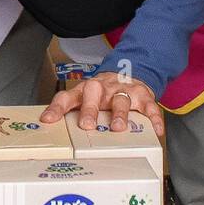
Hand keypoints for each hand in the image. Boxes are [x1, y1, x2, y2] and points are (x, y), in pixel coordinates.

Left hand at [39, 71, 164, 136]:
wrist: (128, 74)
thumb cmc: (101, 94)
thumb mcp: (85, 99)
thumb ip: (71, 112)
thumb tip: (50, 129)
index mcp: (84, 91)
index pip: (66, 97)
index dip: (56, 108)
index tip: (47, 120)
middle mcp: (102, 89)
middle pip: (93, 94)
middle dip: (89, 109)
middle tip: (86, 125)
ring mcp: (123, 91)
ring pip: (120, 100)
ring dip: (119, 114)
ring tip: (117, 128)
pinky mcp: (143, 96)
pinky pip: (150, 107)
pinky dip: (154, 118)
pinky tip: (156, 131)